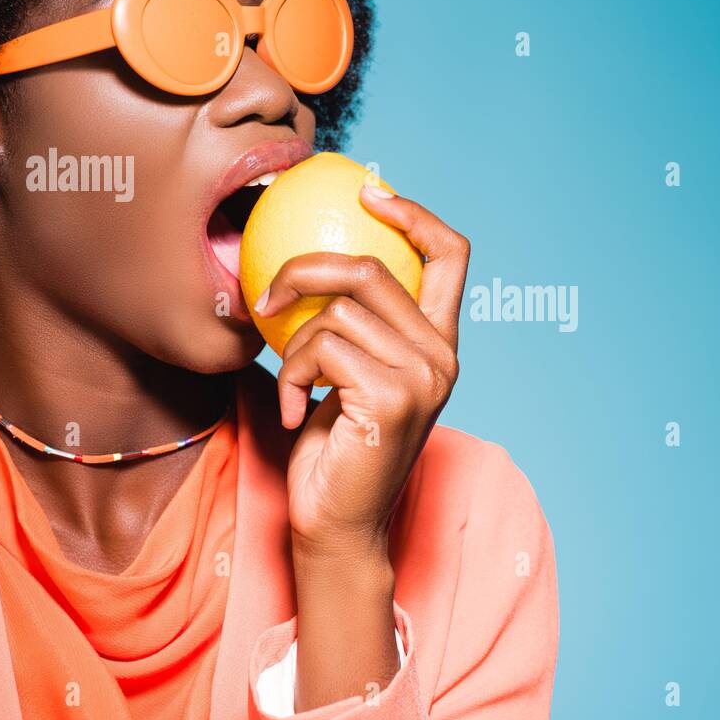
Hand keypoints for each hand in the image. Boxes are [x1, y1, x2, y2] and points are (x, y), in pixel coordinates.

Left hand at [258, 184, 469, 555]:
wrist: (337, 525)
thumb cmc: (334, 452)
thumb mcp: (349, 376)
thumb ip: (355, 326)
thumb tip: (309, 263)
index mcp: (439, 345)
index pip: (452, 256)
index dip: (414, 215)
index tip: (369, 193)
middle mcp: (443, 357)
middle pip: (373, 270)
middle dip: (304, 271)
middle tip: (267, 298)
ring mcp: (424, 376)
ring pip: (336, 313)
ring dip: (292, 349)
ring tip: (292, 388)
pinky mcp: (394, 396)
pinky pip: (321, 348)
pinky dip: (291, 376)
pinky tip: (293, 412)